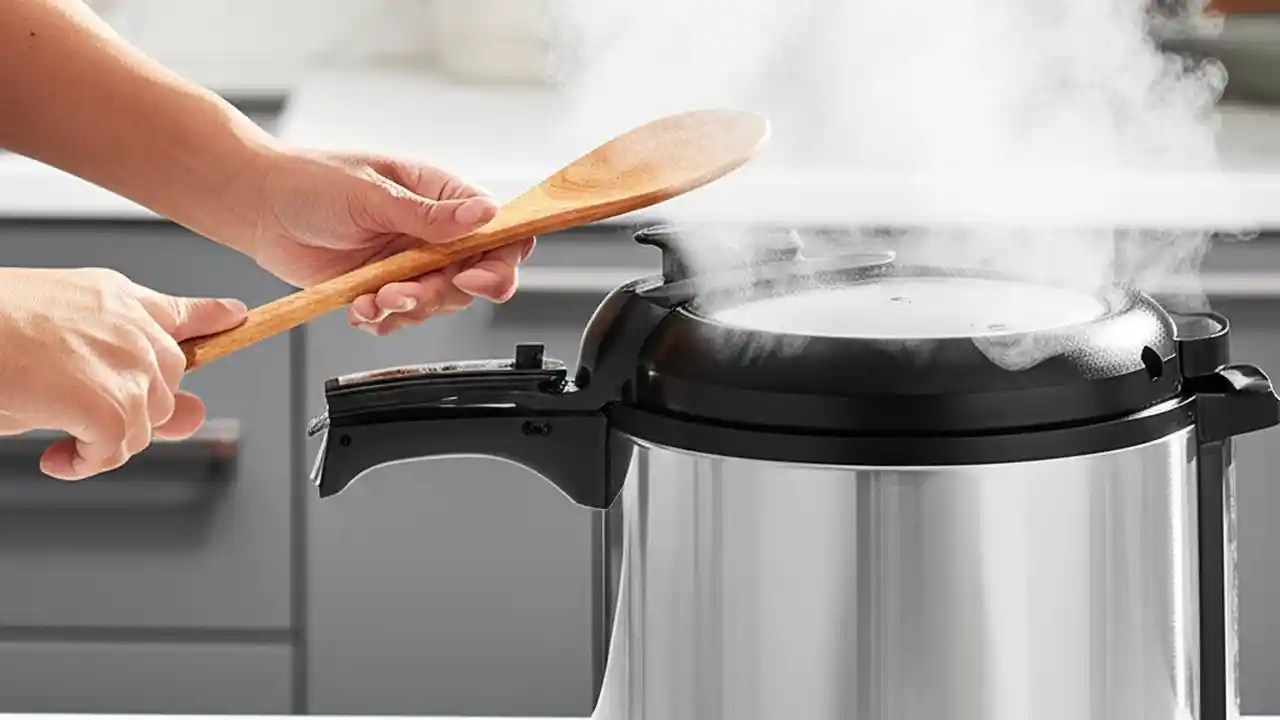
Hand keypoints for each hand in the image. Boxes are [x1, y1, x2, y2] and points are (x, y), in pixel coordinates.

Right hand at [0, 267, 246, 479]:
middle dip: (130, 413)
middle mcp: (132, 325)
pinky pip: (117, 451)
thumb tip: (193, 416)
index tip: (233, 316)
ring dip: (105, 442)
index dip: (208, 318)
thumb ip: (134, 377)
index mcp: (115, 296)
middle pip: (165, 386)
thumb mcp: (65, 345)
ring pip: (145, 424)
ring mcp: (126, 363)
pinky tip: (58, 457)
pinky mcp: (109, 403)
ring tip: (60, 437)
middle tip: (81, 423)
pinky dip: (87, 464)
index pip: (179, 310)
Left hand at [238, 150, 534, 336]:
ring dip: (408, 308)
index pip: (497, 229)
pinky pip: (401, 317)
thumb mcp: (371, 193)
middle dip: (442, 292)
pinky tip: (360, 306)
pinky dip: (383, 319)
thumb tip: (483, 214)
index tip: (475, 277)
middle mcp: (431, 231)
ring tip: (373, 297)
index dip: (500, 258)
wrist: (258, 206)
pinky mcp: (382, 286)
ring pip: (438, 302)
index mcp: (440, 195)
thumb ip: (428, 213)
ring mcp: (408, 261)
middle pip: (474, 276)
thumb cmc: (309, 180)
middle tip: (407, 292)